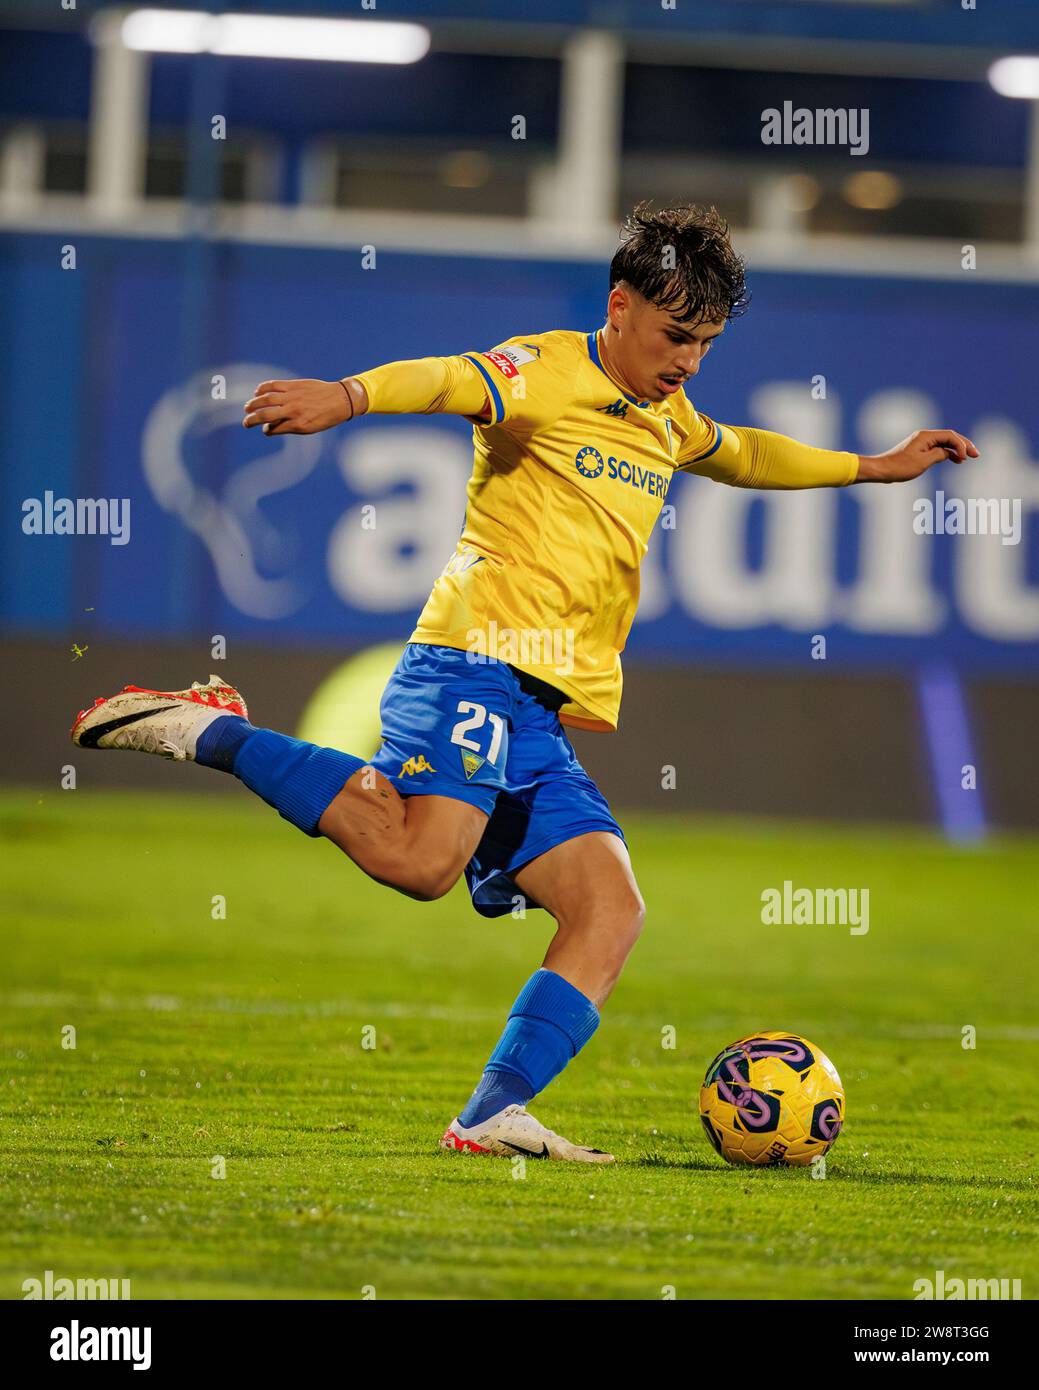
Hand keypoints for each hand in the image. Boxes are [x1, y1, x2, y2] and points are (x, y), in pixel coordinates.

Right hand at [243, 378, 362, 435]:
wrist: (341, 399)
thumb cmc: (326, 417)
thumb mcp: (310, 428)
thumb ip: (290, 427)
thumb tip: (270, 428)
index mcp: (298, 424)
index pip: (274, 429)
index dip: (267, 430)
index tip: (265, 430)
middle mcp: (293, 410)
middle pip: (265, 415)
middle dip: (252, 419)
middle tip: (246, 423)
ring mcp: (292, 396)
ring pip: (266, 399)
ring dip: (253, 404)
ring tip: (247, 408)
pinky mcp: (293, 385)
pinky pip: (273, 385)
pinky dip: (262, 388)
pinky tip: (257, 392)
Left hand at [856, 429, 977, 482]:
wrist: (881, 470)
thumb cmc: (899, 467)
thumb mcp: (923, 463)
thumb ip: (939, 455)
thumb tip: (949, 453)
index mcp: (925, 436)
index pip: (950, 436)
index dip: (961, 445)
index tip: (966, 458)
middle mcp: (924, 436)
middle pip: (950, 437)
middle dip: (964, 445)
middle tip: (976, 455)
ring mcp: (921, 442)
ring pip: (944, 442)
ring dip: (957, 449)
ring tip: (968, 458)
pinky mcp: (919, 449)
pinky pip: (937, 448)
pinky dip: (947, 453)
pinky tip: (955, 460)